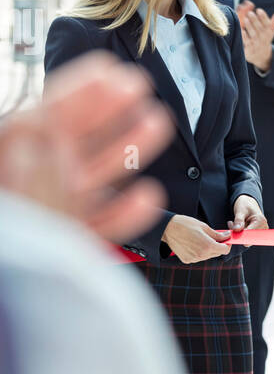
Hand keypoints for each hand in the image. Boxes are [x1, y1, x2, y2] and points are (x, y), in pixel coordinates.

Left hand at [1, 52, 172, 240]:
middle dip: (108, 109)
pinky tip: (148, 197)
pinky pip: (101, 225)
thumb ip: (33, 156)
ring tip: (158, 122)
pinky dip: (126, 213)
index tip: (111, 70)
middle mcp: (36, 180)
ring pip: (95, 177)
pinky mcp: (71, 245)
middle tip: (139, 85)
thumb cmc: (16, 234)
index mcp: (20, 158)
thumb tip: (42, 119)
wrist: (14, 302)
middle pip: (74, 139)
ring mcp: (55, 214)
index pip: (48, 115)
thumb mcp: (20, 187)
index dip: (79, 90)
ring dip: (129, 148)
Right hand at [161, 215, 231, 263]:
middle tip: (213, 237)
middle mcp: (201, 255)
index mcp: (207, 246)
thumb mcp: (204, 227)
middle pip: (217, 253)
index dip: (227, 244)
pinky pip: (198, 257)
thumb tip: (227, 236)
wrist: (168, 229)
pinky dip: (199, 252)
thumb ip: (217, 234)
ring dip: (208, 249)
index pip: (224, 250)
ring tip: (201, 239)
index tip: (226, 240)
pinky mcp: (187, 260)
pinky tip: (193, 244)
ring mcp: (194, 259)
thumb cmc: (186, 224)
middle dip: (218, 246)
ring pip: (208, 256)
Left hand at [228, 194, 267, 242]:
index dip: (240, 235)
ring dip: (239, 233)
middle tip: (231, 224)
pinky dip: (240, 234)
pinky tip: (237, 226)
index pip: (250, 234)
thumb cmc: (245, 205)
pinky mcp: (257, 234)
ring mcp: (261, 232)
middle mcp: (263, 228)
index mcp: (261, 221)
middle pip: (249, 238)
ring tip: (234, 223)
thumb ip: (238, 221)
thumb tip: (236, 230)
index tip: (232, 230)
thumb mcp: (240, 210)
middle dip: (238, 234)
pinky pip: (247, 238)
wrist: (249, 204)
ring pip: (247, 239)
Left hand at [238, 1, 273, 72]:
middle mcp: (263, 38)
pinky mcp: (249, 49)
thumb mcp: (270, 30)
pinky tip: (241, 30)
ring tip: (246, 19)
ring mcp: (256, 44)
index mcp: (269, 32)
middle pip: (260, 29)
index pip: (268, 24)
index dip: (263, 17)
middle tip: (250, 13)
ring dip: (250, 26)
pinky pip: (246, 42)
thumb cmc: (264, 38)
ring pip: (253, 34)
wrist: (261, 56)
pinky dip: (244, 36)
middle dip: (255, 20)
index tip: (259, 10)